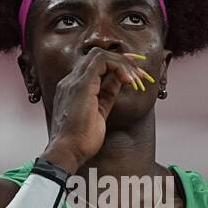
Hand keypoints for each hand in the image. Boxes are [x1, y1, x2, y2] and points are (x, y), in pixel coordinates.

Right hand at [42, 50, 148, 171]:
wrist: (67, 152)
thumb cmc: (81, 140)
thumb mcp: (100, 112)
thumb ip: (107, 94)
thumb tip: (120, 81)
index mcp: (73, 88)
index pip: (95, 66)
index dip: (116, 65)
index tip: (133, 73)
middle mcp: (70, 81)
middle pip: (97, 56)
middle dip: (123, 61)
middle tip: (140, 73)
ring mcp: (74, 81)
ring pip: (100, 55)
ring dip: (123, 63)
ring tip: (135, 78)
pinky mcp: (81, 85)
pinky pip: (102, 62)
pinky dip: (119, 67)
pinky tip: (128, 81)